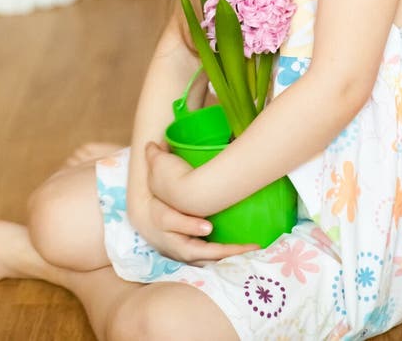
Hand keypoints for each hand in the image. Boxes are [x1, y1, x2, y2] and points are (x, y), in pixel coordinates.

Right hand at [134, 141, 259, 264]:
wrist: (150, 222)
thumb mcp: (157, 177)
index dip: (189, 225)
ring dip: (228, 255)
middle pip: (194, 250)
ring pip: (206, 258)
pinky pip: (212, 259)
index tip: (208, 226)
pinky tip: (248, 250)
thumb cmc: (159, 195)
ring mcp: (183, 252)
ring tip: (252, 248)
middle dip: (217, 249)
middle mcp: (172, 241)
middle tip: (239, 245)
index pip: (173, 225)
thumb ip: (157, 159)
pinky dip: (228, 256)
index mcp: (162, 220)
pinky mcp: (194, 256)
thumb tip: (152, 143)